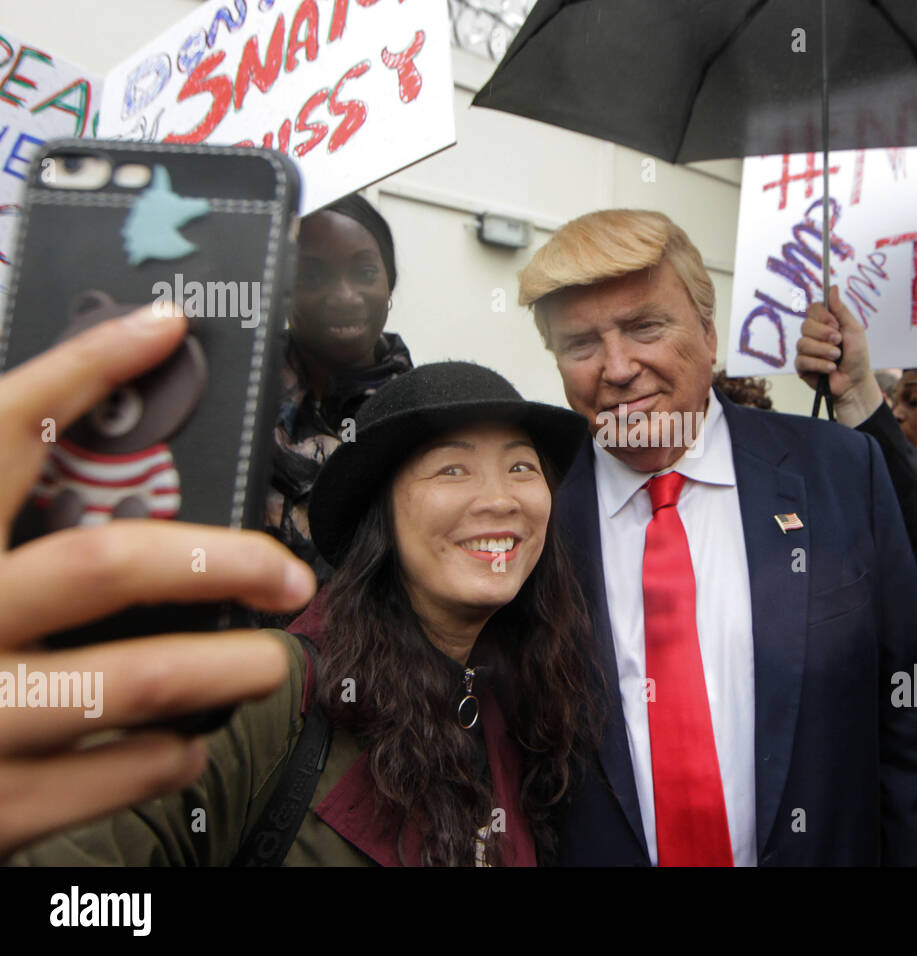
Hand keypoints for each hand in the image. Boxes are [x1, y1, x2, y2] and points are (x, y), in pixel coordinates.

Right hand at [0, 306, 314, 857]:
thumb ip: (0, 514)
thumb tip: (77, 459)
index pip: (3, 429)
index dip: (86, 367)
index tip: (162, 328)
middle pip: (111, 562)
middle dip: (224, 562)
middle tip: (285, 574)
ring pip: (146, 676)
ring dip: (233, 666)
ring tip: (269, 662)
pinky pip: (124, 772)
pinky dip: (174, 753)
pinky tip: (185, 741)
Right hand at [794, 285, 882, 425]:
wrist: (855, 382)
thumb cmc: (857, 356)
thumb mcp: (853, 329)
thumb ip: (841, 309)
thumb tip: (832, 287)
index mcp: (825, 323)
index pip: (812, 309)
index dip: (822, 315)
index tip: (835, 324)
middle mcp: (813, 335)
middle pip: (806, 325)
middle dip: (824, 334)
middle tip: (838, 342)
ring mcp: (806, 350)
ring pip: (803, 343)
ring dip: (824, 351)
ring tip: (836, 358)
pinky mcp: (802, 366)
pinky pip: (802, 360)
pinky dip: (819, 364)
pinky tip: (830, 369)